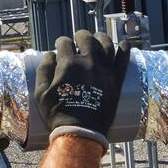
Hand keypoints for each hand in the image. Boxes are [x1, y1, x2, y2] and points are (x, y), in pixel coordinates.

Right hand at [34, 30, 129, 147]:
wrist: (81, 132)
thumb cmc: (58, 114)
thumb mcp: (41, 93)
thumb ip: (43, 71)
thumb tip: (49, 55)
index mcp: (68, 64)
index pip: (64, 43)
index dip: (61, 42)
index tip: (61, 45)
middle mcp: (88, 62)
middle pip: (87, 38)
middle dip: (81, 35)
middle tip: (79, 38)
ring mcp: (104, 70)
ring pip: (106, 44)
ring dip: (102, 37)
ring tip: (99, 38)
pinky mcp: (116, 80)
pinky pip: (124, 59)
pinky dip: (125, 49)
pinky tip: (125, 43)